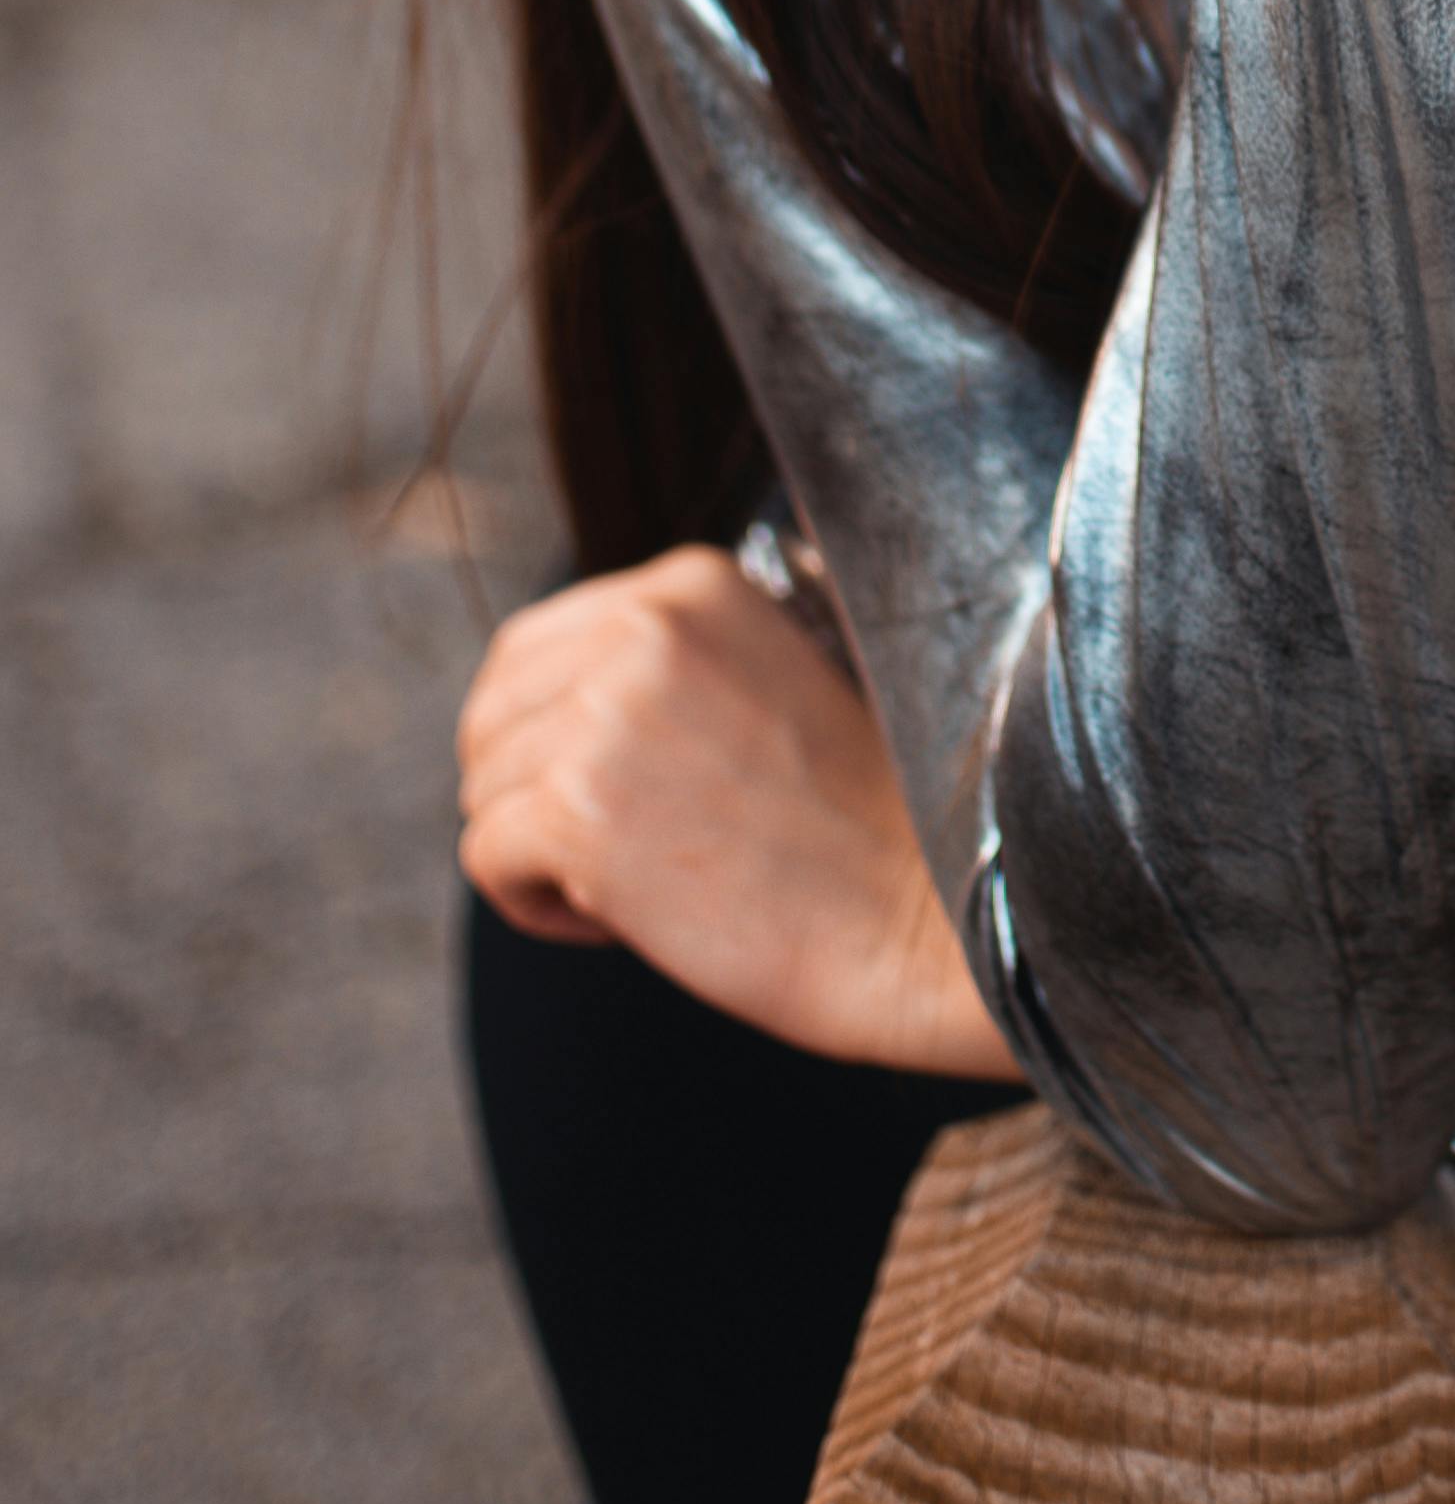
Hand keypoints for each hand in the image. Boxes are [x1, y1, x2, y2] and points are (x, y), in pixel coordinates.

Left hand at [455, 545, 1018, 1079]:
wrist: (919, 919)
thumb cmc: (855, 824)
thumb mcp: (763, 680)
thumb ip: (662, 663)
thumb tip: (541, 702)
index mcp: (690, 583)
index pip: (533, 649)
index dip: (561, 738)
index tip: (645, 793)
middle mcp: (640, 624)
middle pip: (491, 716)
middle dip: (536, 792)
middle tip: (636, 847)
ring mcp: (604, 712)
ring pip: (485, 790)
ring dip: (545, 853)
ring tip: (652, 880)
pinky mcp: (577, 808)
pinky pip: (487, 857)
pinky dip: (539, 905)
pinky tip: (629, 919)